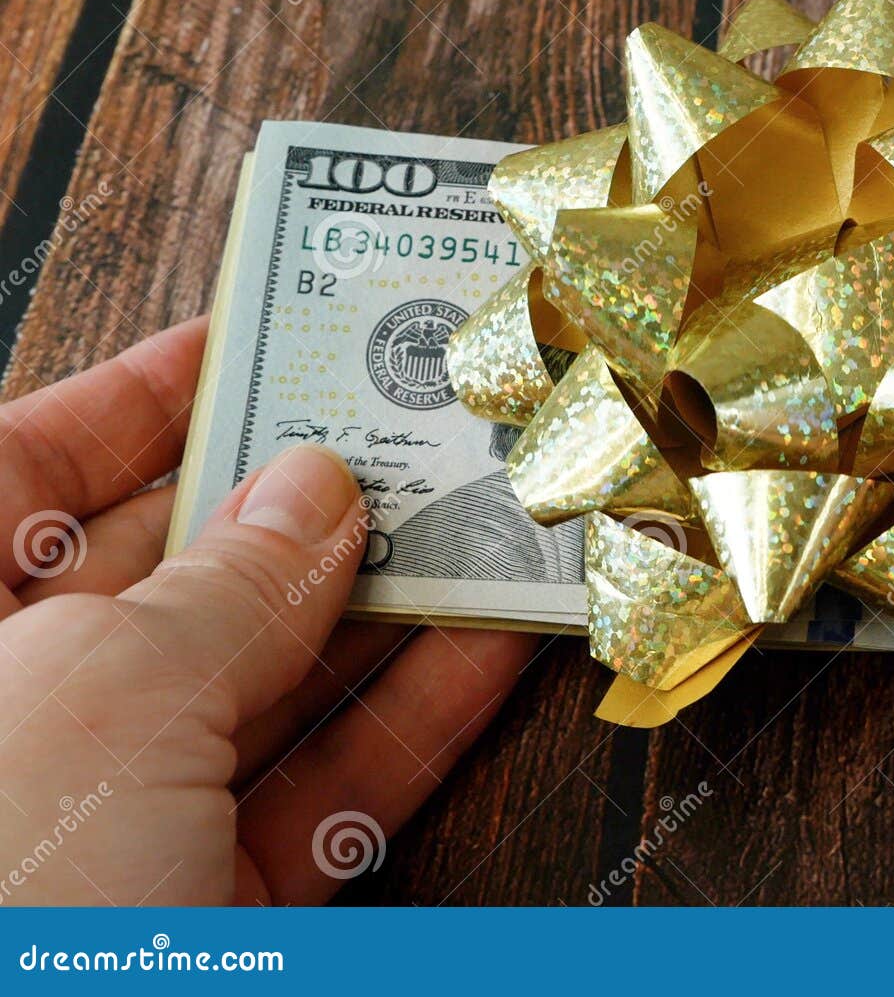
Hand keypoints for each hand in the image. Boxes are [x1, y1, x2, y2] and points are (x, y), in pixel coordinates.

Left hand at [0, 318, 534, 903]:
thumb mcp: (95, 695)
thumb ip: (221, 580)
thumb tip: (317, 486)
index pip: (13, 470)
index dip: (137, 393)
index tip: (260, 332)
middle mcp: (15, 723)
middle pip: (165, 570)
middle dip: (296, 497)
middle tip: (411, 424)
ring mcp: (108, 826)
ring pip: (264, 682)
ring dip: (385, 606)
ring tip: (488, 524)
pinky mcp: (207, 912)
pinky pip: (322, 791)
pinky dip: (413, 723)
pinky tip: (494, 652)